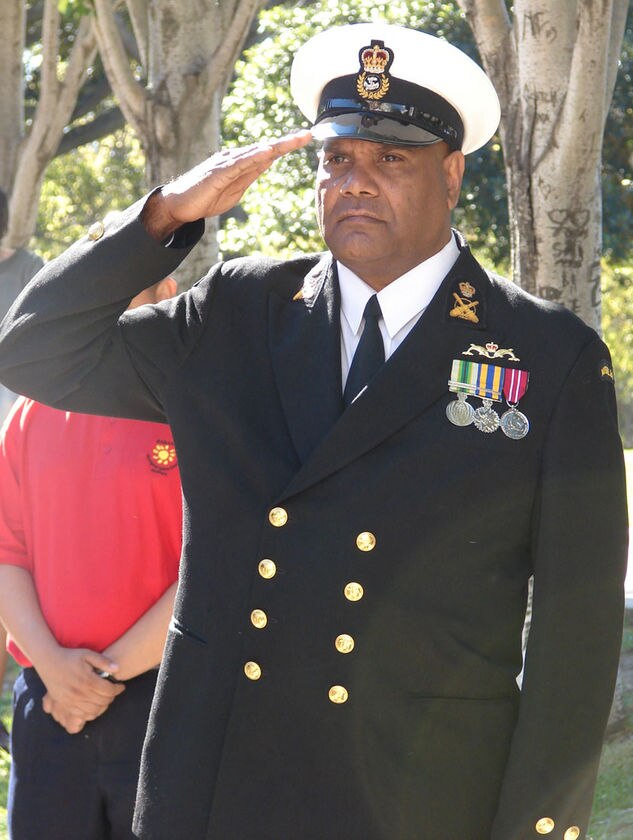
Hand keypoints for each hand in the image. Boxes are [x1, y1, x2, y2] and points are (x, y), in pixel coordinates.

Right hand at [38, 647, 124, 732]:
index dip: (118, 689)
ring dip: (103, 706)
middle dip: (112, 697)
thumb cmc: (70, 657)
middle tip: (113, 692)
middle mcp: (80, 693)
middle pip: (103, 702)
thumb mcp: (87, 654)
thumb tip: (118, 669)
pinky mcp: (65, 705)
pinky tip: (94, 705)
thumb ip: (103, 661)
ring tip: (105, 698)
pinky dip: (91, 713)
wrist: (49, 662)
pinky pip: (82, 715)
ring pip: (94, 711)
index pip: (109, 690)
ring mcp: (72, 701)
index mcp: (87, 680)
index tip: (121, 686)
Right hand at [142, 130, 312, 240]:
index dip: (286, 146)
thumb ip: (251, 175)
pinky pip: (239, 164)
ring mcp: (226, 163)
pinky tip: (269, 152)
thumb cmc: (205, 198)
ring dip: (276, 145)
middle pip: (265, 148)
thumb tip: (268, 162)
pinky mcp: (218, 172)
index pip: (267, 153)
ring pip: (255, 152)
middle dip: (287, 142)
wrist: (180, 205)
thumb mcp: (236, 189)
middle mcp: (234, 158)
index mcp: (240, 163)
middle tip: (308, 134)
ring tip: (294, 140)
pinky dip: (255, 156)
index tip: (304, 139)